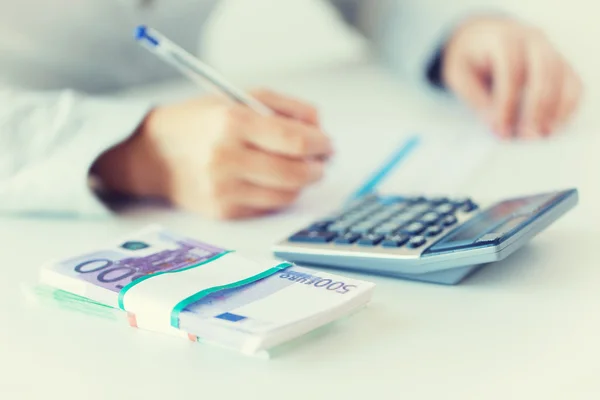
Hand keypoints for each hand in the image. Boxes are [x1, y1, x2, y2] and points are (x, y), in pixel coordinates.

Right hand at [92, 89, 332, 218]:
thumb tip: (319, 127)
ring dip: (302, 183)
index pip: (293, 140)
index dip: (320, 144)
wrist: (155, 156)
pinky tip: (276, 181)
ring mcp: (223, 189)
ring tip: (303, 170)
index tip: (328, 144)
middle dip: (317, 167)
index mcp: (231, 122)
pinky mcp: (223, 211)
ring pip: (286, 194)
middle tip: (322, 161)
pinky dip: (280, 194)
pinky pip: (268, 207)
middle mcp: (226, 158)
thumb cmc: (201, 122)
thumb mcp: (238, 99)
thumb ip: (284, 107)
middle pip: (294, 172)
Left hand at [442, 16, 582, 137]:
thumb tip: (496, 125)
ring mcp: (549, 49)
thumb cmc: (469, 58)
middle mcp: (531, 40)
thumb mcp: (459, 75)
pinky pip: (572, 83)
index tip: (501, 129)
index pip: (510, 71)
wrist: (482, 37)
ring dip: (556, 109)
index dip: (506, 103)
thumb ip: (475, 98)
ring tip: (542, 135)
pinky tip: (554, 126)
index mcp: (503, 39)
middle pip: (544, 71)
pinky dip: (568, 106)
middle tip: (527, 136)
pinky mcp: (559, 63)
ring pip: (563, 77)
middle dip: (537, 107)